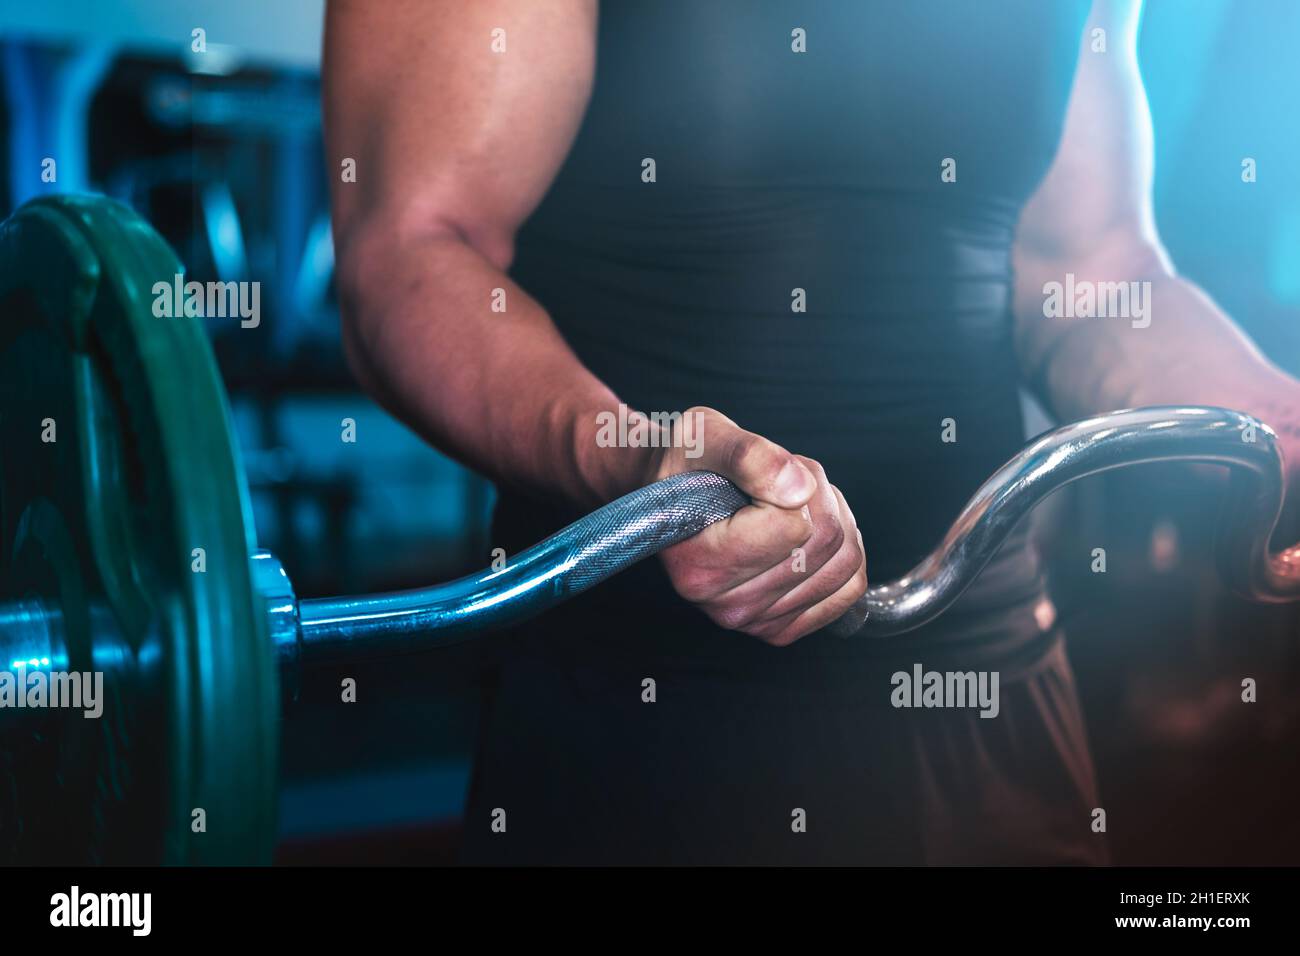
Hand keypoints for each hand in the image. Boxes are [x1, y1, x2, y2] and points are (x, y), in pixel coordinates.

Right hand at [642, 407, 866, 645]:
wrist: (672, 501)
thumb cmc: (684, 468)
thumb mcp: (703, 438)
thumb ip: (748, 455)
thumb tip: (800, 489)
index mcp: (700, 566)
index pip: (793, 525)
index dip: (791, 482)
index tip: (763, 472)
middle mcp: (726, 606)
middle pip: (824, 542)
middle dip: (817, 495)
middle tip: (781, 480)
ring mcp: (756, 622)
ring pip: (845, 563)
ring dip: (835, 518)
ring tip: (792, 504)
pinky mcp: (781, 627)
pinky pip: (849, 587)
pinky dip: (843, 551)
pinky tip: (809, 535)